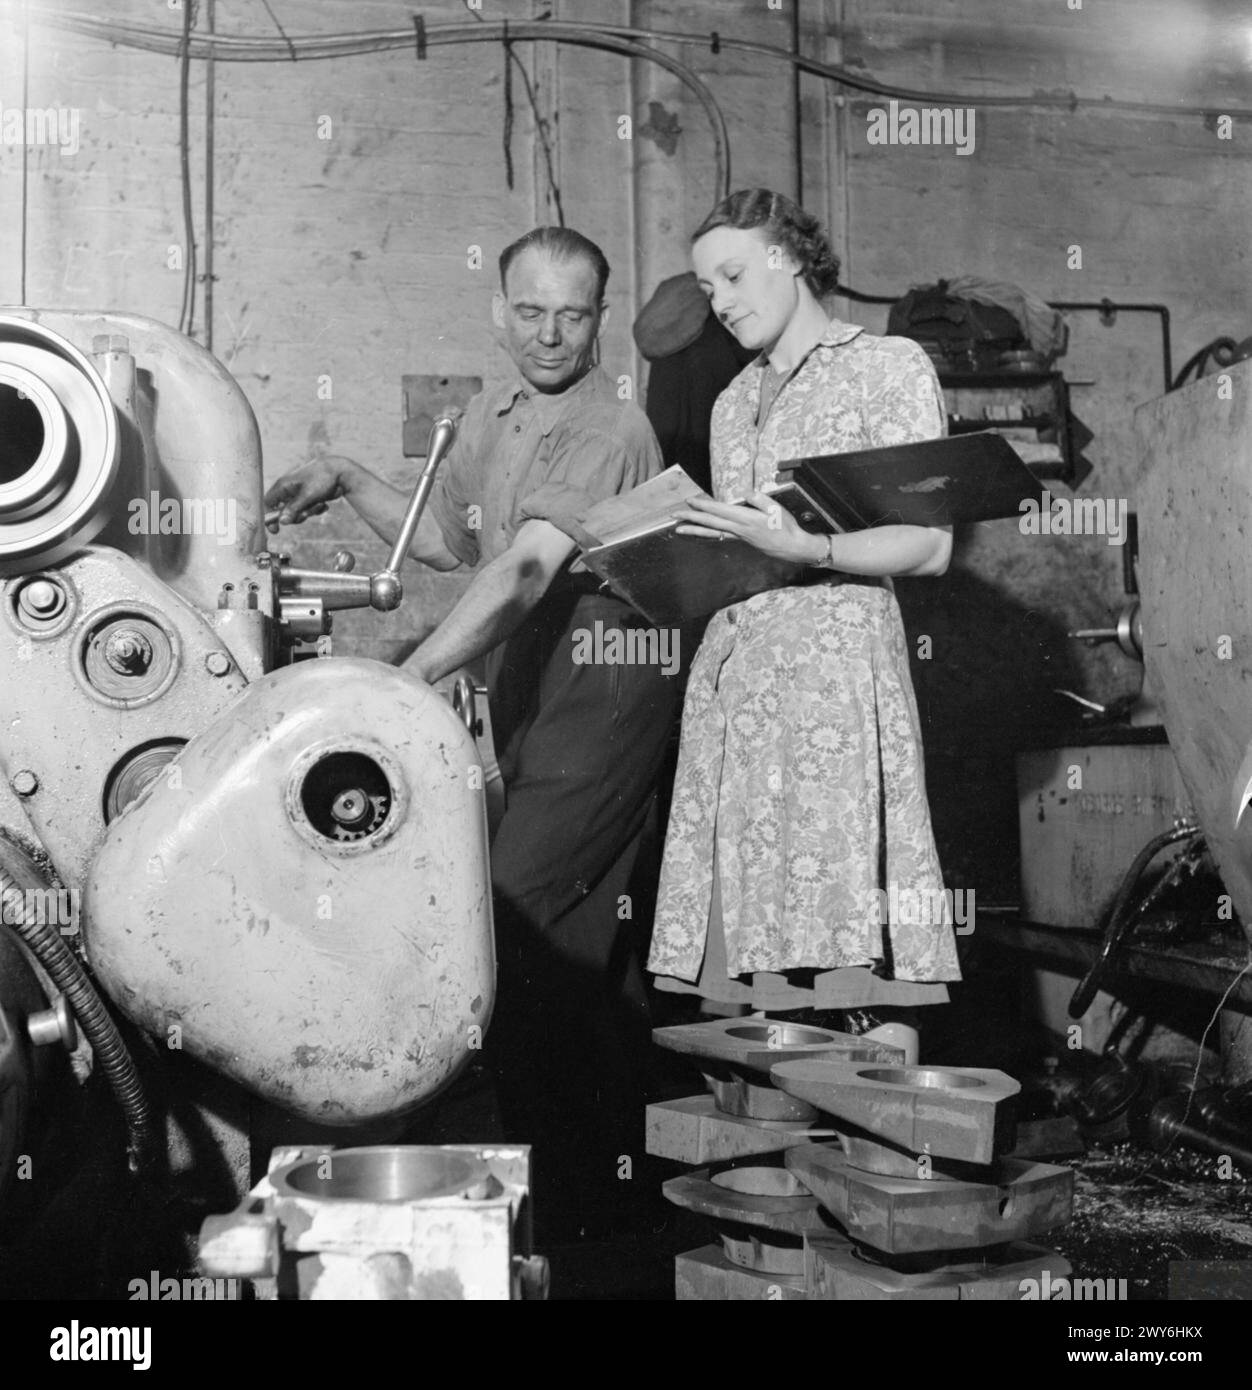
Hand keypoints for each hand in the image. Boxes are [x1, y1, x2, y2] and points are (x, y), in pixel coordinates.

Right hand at [263, 455, 353, 531]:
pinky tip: (324, 503)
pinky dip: (315, 509)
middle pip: (284, 512)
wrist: (340, 471)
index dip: (269, 517)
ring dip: (309, 512)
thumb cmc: (321, 479)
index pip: (268, 503)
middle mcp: (288, 490)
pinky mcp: (309, 498)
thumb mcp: (307, 496)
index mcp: (283, 485)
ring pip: (298, 512)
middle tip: (307, 513)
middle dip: (297, 515)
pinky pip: (308, 510)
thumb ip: (293, 509)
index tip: (275, 530)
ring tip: (319, 504)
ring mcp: (299, 494)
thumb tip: (281, 522)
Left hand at [673, 492, 825, 564]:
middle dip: (692, 518)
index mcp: (747, 519)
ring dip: (694, 529)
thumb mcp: (777, 510)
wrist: (792, 547)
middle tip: (675, 515)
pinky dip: (706, 534)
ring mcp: (738, 536)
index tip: (690, 501)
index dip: (704, 505)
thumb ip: (760, 500)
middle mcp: (739, 529)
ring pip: (712, 532)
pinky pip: (718, 536)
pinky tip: (698, 533)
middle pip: (711, 522)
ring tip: (678, 529)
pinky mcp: (740, 540)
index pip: (721, 510)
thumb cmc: (786, 527)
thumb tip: (746, 493)